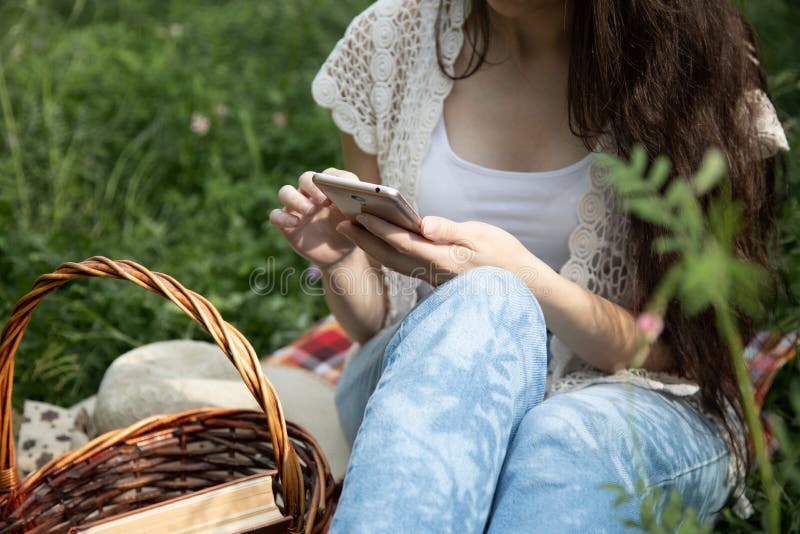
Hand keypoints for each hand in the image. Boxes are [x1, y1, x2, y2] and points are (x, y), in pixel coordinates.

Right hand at [270, 168, 357, 268]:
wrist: (340, 256)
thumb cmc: (350, 233)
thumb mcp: (359, 225)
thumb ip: (359, 214)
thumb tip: (356, 209)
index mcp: (330, 188)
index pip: (330, 174)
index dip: (334, 179)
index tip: (340, 189)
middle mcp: (310, 193)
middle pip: (305, 178)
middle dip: (313, 186)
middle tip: (323, 200)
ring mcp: (296, 207)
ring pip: (285, 192)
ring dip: (296, 199)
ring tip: (309, 211)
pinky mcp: (286, 223)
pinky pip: (276, 215)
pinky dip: (283, 217)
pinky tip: (296, 223)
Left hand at [336, 213, 542, 286]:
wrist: (521, 286)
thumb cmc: (503, 256)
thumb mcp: (481, 237)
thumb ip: (450, 231)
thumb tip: (424, 224)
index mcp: (442, 259)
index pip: (402, 242)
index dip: (378, 228)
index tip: (358, 214)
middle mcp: (431, 271)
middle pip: (389, 254)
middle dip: (363, 238)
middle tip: (340, 220)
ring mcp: (431, 276)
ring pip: (392, 261)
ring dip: (369, 245)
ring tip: (350, 227)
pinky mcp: (434, 276)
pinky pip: (402, 264)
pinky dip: (385, 251)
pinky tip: (376, 239)